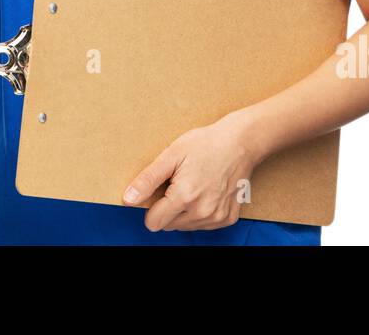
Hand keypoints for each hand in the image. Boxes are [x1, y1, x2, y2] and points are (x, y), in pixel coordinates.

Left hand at [122, 112, 261, 231]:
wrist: (240, 142)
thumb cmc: (205, 144)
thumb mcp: (171, 155)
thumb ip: (148, 180)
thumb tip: (128, 200)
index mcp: (185, 197)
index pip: (153, 223)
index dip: (152, 207)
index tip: (160, 190)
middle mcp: (202, 212)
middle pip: (169, 225)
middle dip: (168, 208)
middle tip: (179, 183)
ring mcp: (217, 217)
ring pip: (186, 227)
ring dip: (184, 212)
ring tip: (193, 185)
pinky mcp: (228, 219)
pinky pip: (204, 225)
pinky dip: (200, 212)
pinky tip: (206, 192)